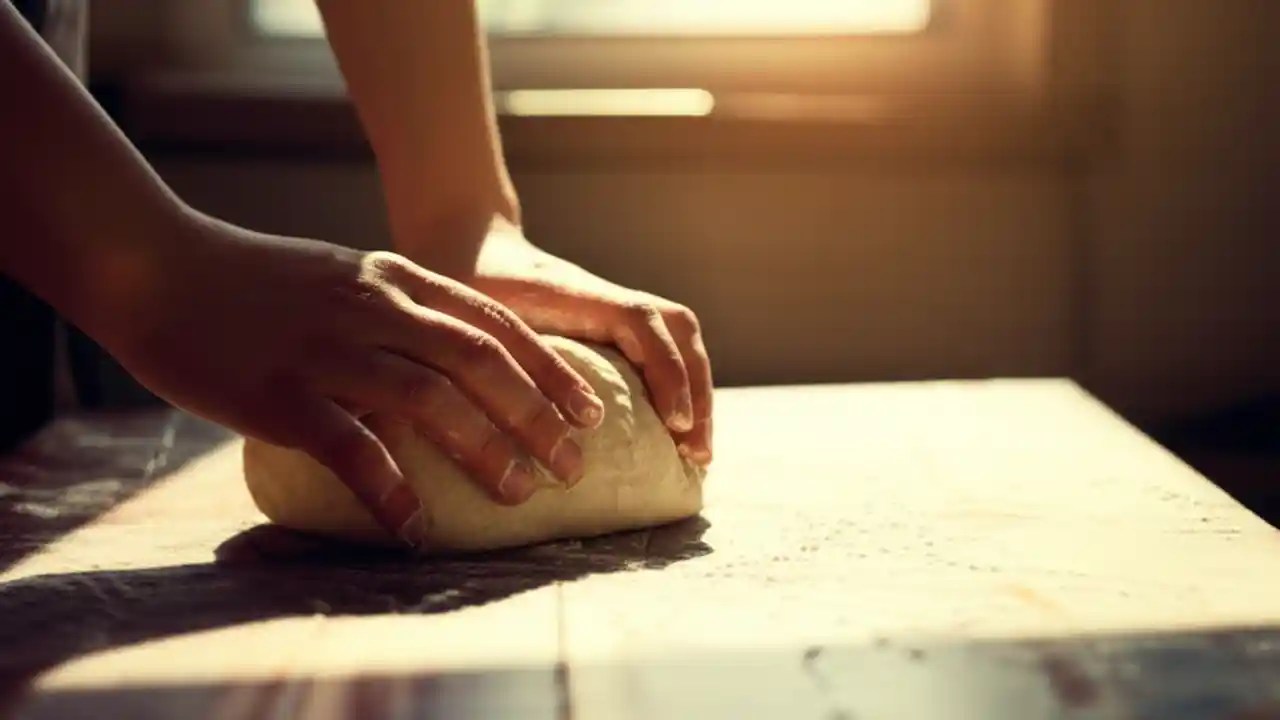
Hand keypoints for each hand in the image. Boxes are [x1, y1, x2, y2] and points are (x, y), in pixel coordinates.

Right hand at [93, 212, 603, 545]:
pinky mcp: (281, 394)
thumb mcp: (342, 272)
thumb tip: (452, 352)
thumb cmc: (253, 280)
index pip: (494, 324)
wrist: (158, 268)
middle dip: (537, 416)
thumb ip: (398, 304)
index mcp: (393, 278)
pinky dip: (390, 487)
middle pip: (479, 364)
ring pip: (430, 402)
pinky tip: (417, 525)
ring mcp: (329, 350)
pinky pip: (351, 447)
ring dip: (484, 451)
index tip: (590, 408)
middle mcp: (374, 309)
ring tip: (521, 494)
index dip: (550, 369)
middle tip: (573, 465)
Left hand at [467, 221, 713, 464]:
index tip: (674, 424)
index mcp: (573, 292)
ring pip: (676, 338)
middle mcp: (603, 296)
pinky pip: (660, 349)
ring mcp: (612, 306)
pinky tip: (673, 432)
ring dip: (694, 392)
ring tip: (694, 451)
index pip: (640, 320)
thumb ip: (492, 356)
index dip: (665, 370)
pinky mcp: (610, 322)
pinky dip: (677, 388)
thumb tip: (513, 425)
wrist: (468, 241)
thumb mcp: (468, 317)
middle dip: (696, 390)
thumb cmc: (463, 282)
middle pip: (677, 327)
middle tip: (696, 453)